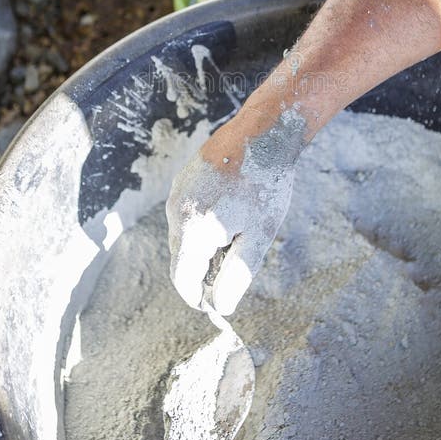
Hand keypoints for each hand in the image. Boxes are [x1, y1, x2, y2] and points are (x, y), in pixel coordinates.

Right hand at [166, 119, 295, 315]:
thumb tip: (220, 306)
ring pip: (185, 236)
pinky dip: (204, 223)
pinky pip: (188, 215)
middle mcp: (176, 212)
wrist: (263, 133)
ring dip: (206, 245)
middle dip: (205, 269)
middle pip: (182, 259)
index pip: (182, 281)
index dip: (199, 298)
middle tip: (241, 256)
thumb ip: (236, 275)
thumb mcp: (258, 236)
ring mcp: (177, 194)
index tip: (220, 301)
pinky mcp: (183, 181)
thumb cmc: (265, 185)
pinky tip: (232, 208)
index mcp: (191, 230)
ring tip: (241, 227)